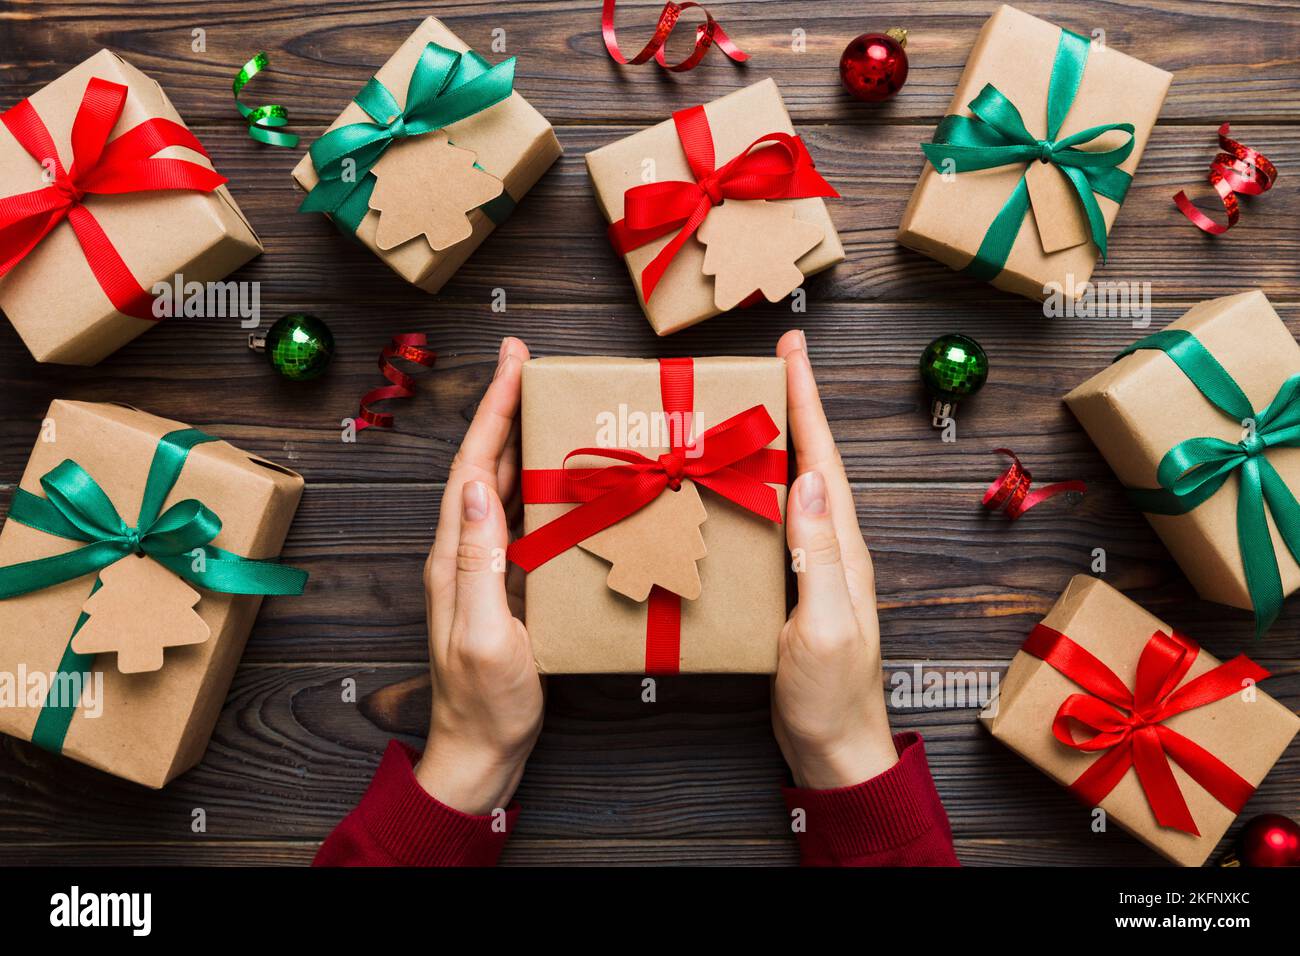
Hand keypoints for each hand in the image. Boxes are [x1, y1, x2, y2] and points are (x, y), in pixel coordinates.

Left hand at [416, 337, 543, 813]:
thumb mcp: (485, 632)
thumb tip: (479, 485)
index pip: (472, 465)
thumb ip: (478, 560)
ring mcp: (485, 569)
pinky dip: (542, 489)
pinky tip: (565, 482)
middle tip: (533, 365)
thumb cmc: (485, 702)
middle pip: (484, 464)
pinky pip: (524, 522)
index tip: (514, 361)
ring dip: (522, 442)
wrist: (481, 751)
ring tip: (551, 406)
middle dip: (506, 409)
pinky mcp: (507, 586)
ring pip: (503, 488)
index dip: (494, 409)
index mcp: (454, 556)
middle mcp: (465, 552)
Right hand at [772, 330, 897, 789]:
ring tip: (733, 411)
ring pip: (786, 488)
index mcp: (841, 547)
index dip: (807, 401)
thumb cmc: (832, 695)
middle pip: (807, 460)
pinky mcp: (787, 589)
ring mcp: (809, 567)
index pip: (823, 459)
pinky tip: (721, 491)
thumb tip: (807, 481)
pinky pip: (767, 525)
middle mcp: (829, 547)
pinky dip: (747, 494)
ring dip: (766, 444)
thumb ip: (820, 556)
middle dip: (787, 406)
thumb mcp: (826, 626)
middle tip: (758, 364)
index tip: (792, 349)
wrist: (832, 748)